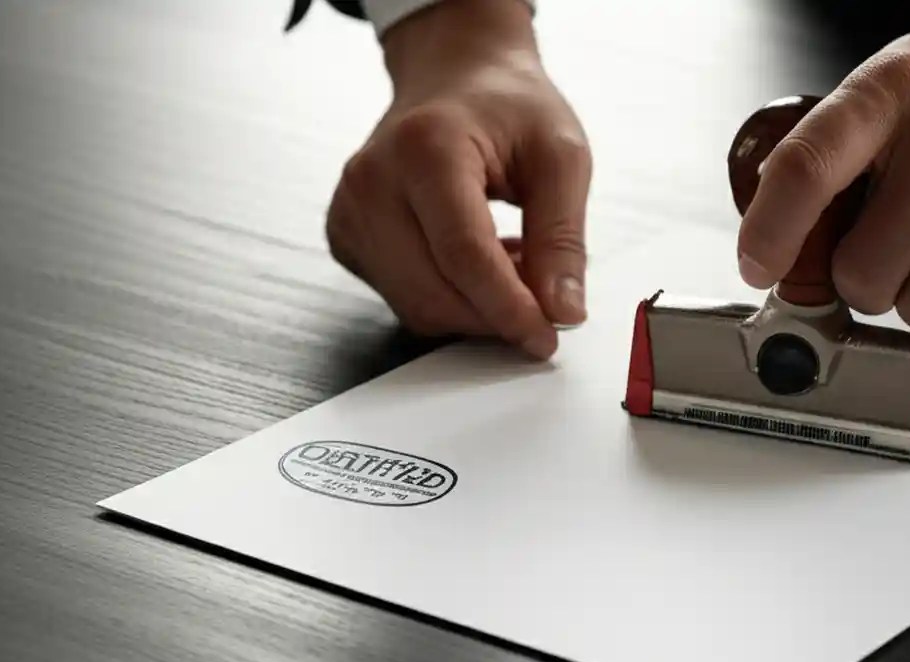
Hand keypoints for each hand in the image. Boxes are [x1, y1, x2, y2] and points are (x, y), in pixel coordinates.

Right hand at [326, 0, 590, 358]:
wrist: (455, 78)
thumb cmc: (507, 106)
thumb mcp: (561, 155)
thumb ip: (563, 236)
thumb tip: (561, 310)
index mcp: (425, 146)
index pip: (463, 254)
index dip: (508, 308)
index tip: (548, 335)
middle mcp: (372, 179)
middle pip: (434, 292)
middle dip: (495, 316)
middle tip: (545, 305)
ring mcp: (350, 210)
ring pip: (416, 307)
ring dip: (475, 310)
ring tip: (514, 266)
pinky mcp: (346, 237)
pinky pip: (402, 298)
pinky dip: (448, 299)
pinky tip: (476, 263)